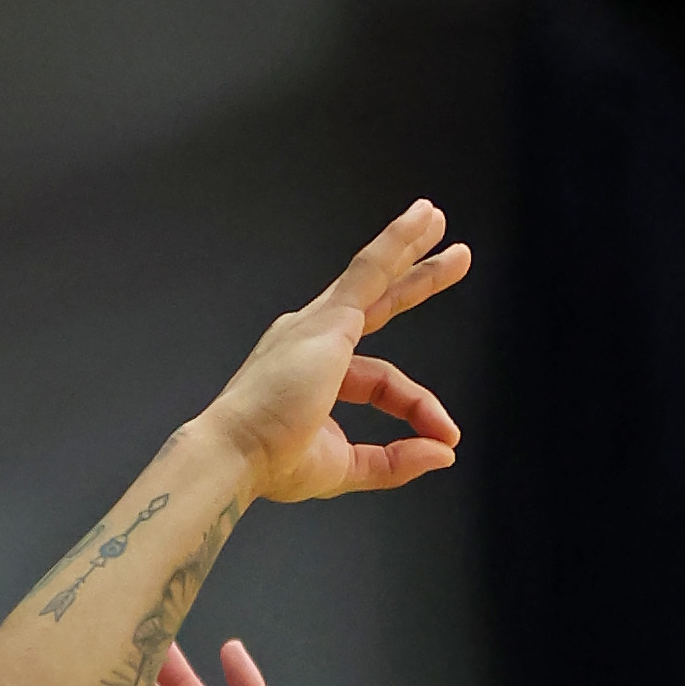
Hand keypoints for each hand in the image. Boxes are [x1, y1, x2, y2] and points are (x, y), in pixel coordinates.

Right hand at [205, 203, 467, 506]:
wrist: (236, 454)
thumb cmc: (271, 462)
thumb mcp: (345, 467)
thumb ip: (395, 462)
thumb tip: (443, 452)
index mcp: (311, 375)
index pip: (379, 381)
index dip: (418, 408)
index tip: (446, 435)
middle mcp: (311, 341)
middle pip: (376, 304)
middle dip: (413, 278)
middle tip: (448, 253)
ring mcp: (318, 325)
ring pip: (374, 275)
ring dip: (409, 247)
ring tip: (436, 218)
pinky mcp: (329, 318)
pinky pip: (370, 270)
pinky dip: (398, 244)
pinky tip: (422, 221)